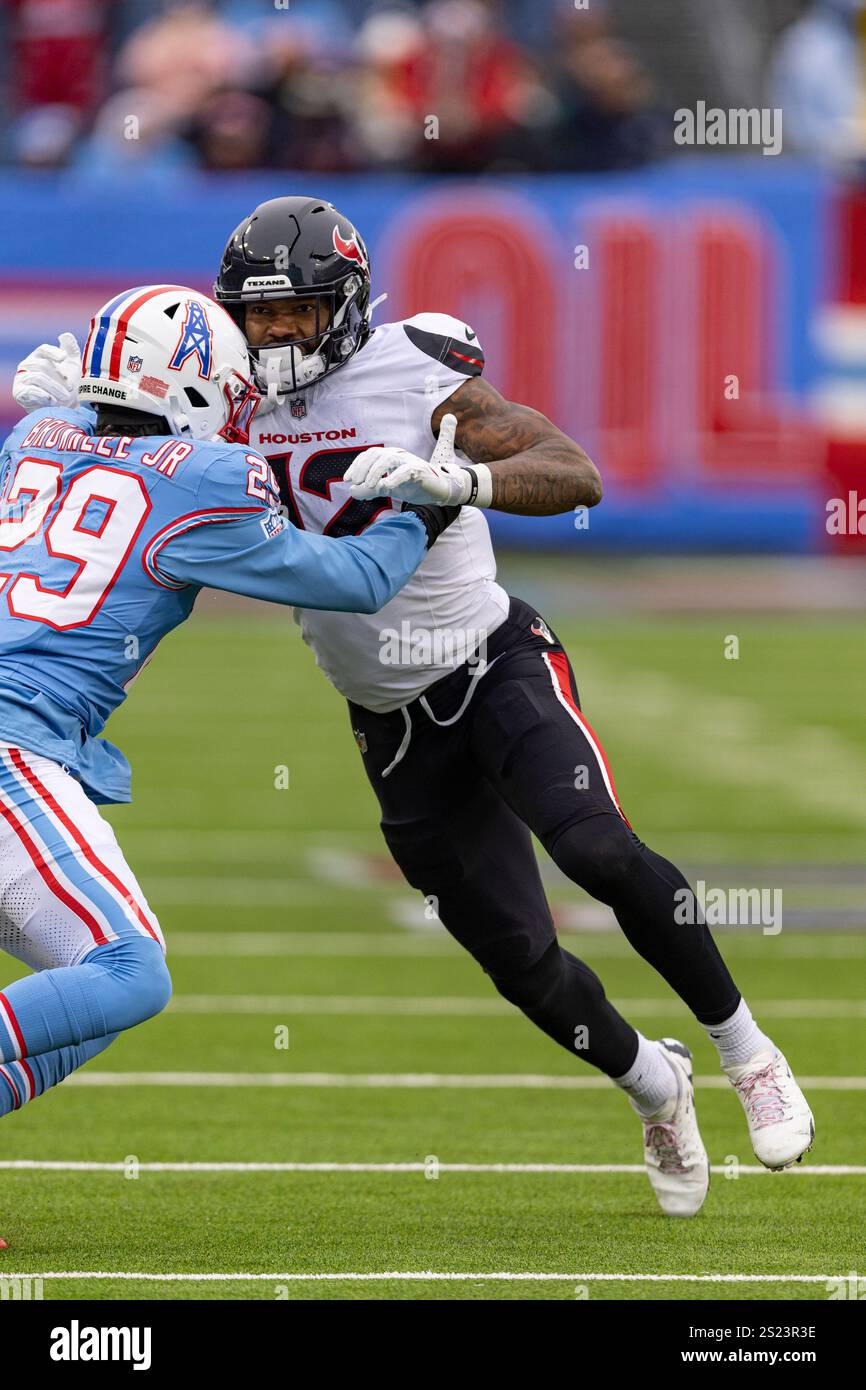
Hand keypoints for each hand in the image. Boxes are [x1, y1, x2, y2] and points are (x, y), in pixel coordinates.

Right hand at [12, 333, 81, 411]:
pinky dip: (42, 395)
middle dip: (59, 377)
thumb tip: (65, 335)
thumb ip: (71, 350)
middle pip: (42, 365)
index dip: (53, 352)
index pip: (43, 349)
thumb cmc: (67, 385)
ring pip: (38, 378)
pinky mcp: (19, 392)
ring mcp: (22, 378)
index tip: (64, 358)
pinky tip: (51, 400)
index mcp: (39, 356)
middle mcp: (28, 365)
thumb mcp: (72, 366)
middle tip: (71, 387)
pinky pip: (28, 390)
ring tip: (65, 397)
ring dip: (54, 388)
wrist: (63, 409)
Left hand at [344, 414, 470, 504]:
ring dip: (376, 472)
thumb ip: (370, 489)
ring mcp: (409, 461)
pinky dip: (394, 478)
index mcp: (389, 456)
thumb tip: (351, 491)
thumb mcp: (387, 488)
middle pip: (376, 454)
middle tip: (356, 482)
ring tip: (370, 485)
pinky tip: (386, 486)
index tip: (347, 479)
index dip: (356, 465)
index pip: (369, 455)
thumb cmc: (412, 486)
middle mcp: (397, 455)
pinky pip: (406, 471)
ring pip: (388, 459)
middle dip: (363, 467)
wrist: (436, 491)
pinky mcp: (419, 470)